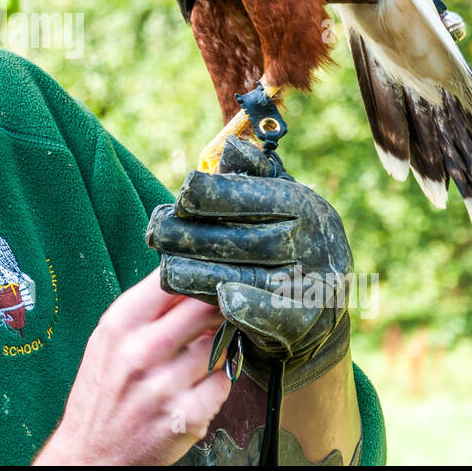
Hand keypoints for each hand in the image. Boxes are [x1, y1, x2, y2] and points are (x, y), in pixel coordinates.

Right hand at [34, 269, 232, 464]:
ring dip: (218, 348)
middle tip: (217, 314)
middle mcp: (141, 352)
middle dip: (216, 309)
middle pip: (205, 309)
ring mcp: (166, 386)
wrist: (90, 456)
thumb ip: (144, 312)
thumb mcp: (107, 342)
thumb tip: (188, 281)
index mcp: (119, 326)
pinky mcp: (187, 417)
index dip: (194, 276)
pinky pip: (223, 383)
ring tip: (198, 358)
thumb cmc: (100, 394)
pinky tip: (197, 387)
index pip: (170, 281)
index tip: (206, 278)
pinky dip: (217, 382)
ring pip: (219, 346)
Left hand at [146, 136, 353, 394]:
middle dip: (196, 235)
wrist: (316, 311)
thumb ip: (252, 177)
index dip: (217, 196)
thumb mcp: (273, 203)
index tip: (181, 197)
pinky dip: (250, 307)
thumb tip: (233, 147)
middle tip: (155, 232)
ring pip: (252, 276)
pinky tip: (221, 297)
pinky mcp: (309, 323)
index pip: (259, 196)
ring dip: (203, 273)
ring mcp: (315, 284)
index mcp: (307, 205)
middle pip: (248, 238)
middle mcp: (316, 242)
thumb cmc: (283, 241)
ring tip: (167, 269)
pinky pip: (276, 316)